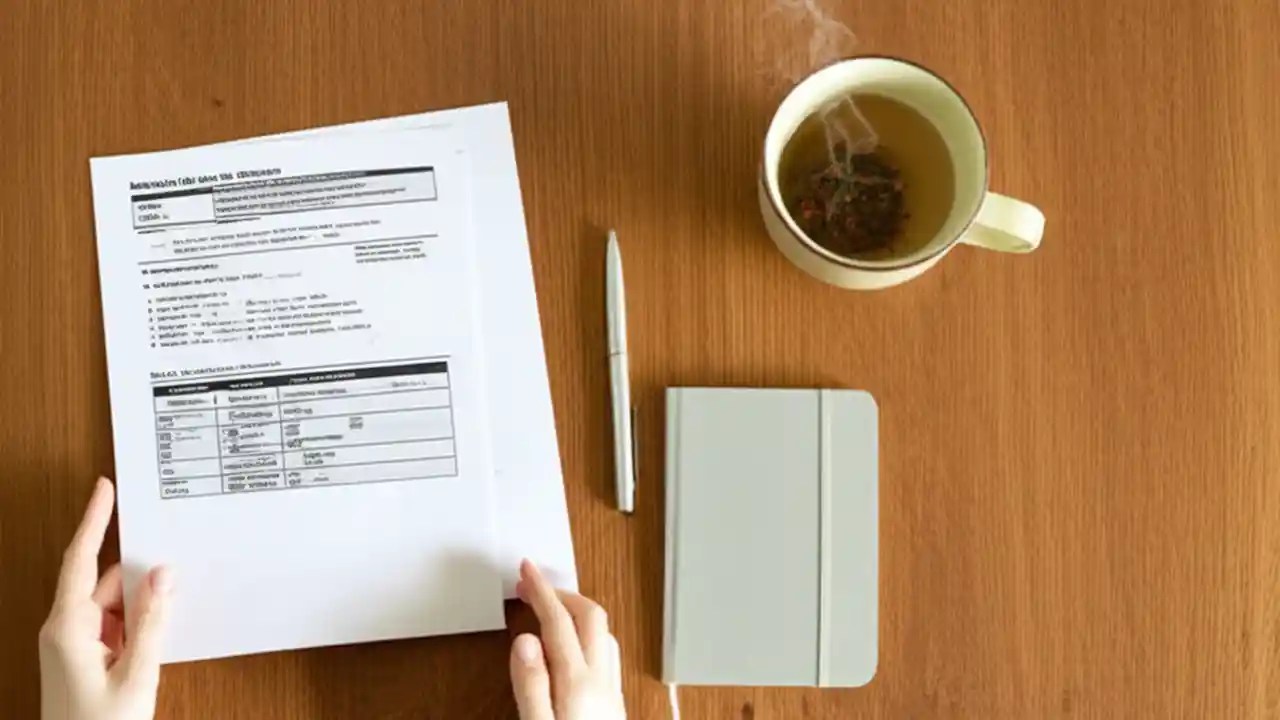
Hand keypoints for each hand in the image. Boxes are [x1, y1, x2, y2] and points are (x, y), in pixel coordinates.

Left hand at [40, 478, 171, 719]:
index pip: (80, 560)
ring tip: (173, 601)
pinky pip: (112, 624)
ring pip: (110, 604)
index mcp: (68, 628)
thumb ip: (152, 621)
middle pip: (102, 581)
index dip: (93, 520)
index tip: (104, 488)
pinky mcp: (84, 658)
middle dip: (136, 570)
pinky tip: (159, 627)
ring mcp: (73, 645)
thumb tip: (163, 574)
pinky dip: (136, 620)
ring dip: (139, 601)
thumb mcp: (136, 674)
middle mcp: (64, 631)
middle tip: (170, 552)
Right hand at [509, 560, 625, 719]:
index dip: (541, 589)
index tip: (527, 569)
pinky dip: (588, 633)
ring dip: (577, 611)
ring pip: (603, 632)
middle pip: (590, 615)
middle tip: (532, 586)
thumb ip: (530, 685)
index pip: (559, 621)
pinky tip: (573, 644)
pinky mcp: (615, 704)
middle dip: (561, 593)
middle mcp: (601, 681)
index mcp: (578, 683)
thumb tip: (525, 640)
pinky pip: (607, 652)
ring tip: (550, 608)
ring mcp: (612, 691)